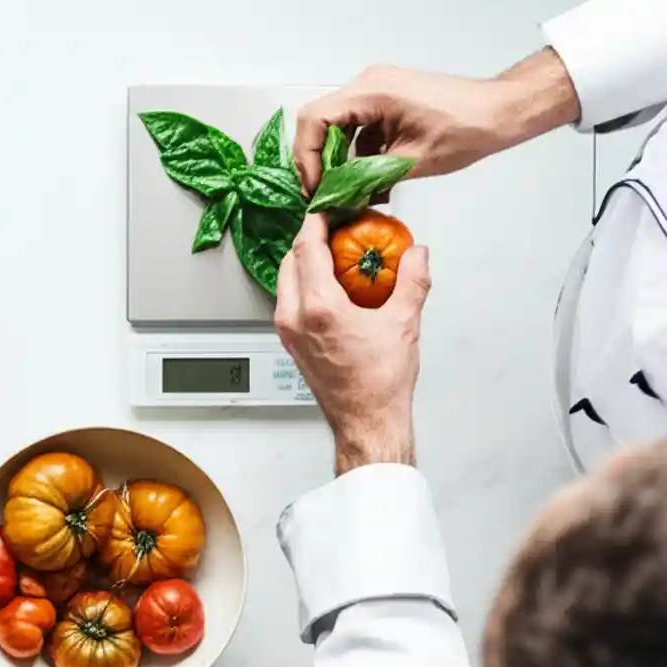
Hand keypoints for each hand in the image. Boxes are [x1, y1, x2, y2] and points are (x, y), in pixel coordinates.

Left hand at [274, 214, 431, 474]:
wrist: (367, 422)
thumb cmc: (381, 383)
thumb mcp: (404, 323)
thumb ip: (412, 280)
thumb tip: (417, 253)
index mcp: (317, 308)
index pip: (306, 247)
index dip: (318, 221)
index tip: (332, 209)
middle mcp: (293, 317)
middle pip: (290, 259)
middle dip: (311, 239)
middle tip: (338, 229)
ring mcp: (287, 331)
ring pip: (285, 280)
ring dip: (305, 261)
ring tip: (336, 254)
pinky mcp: (289, 342)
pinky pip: (289, 299)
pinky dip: (305, 283)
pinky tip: (331, 284)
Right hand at [293, 50, 579, 193]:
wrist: (500, 112)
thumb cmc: (466, 129)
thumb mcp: (411, 162)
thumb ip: (368, 177)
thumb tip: (339, 198)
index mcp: (371, 92)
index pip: (315, 120)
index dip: (307, 156)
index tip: (316, 186)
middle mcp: (368, 84)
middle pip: (320, 122)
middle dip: (318, 160)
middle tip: (323, 193)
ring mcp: (376, 90)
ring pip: (337, 127)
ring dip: (338, 159)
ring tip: (347, 192)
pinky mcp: (386, 101)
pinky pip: (358, 127)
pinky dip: (357, 154)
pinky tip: (368, 180)